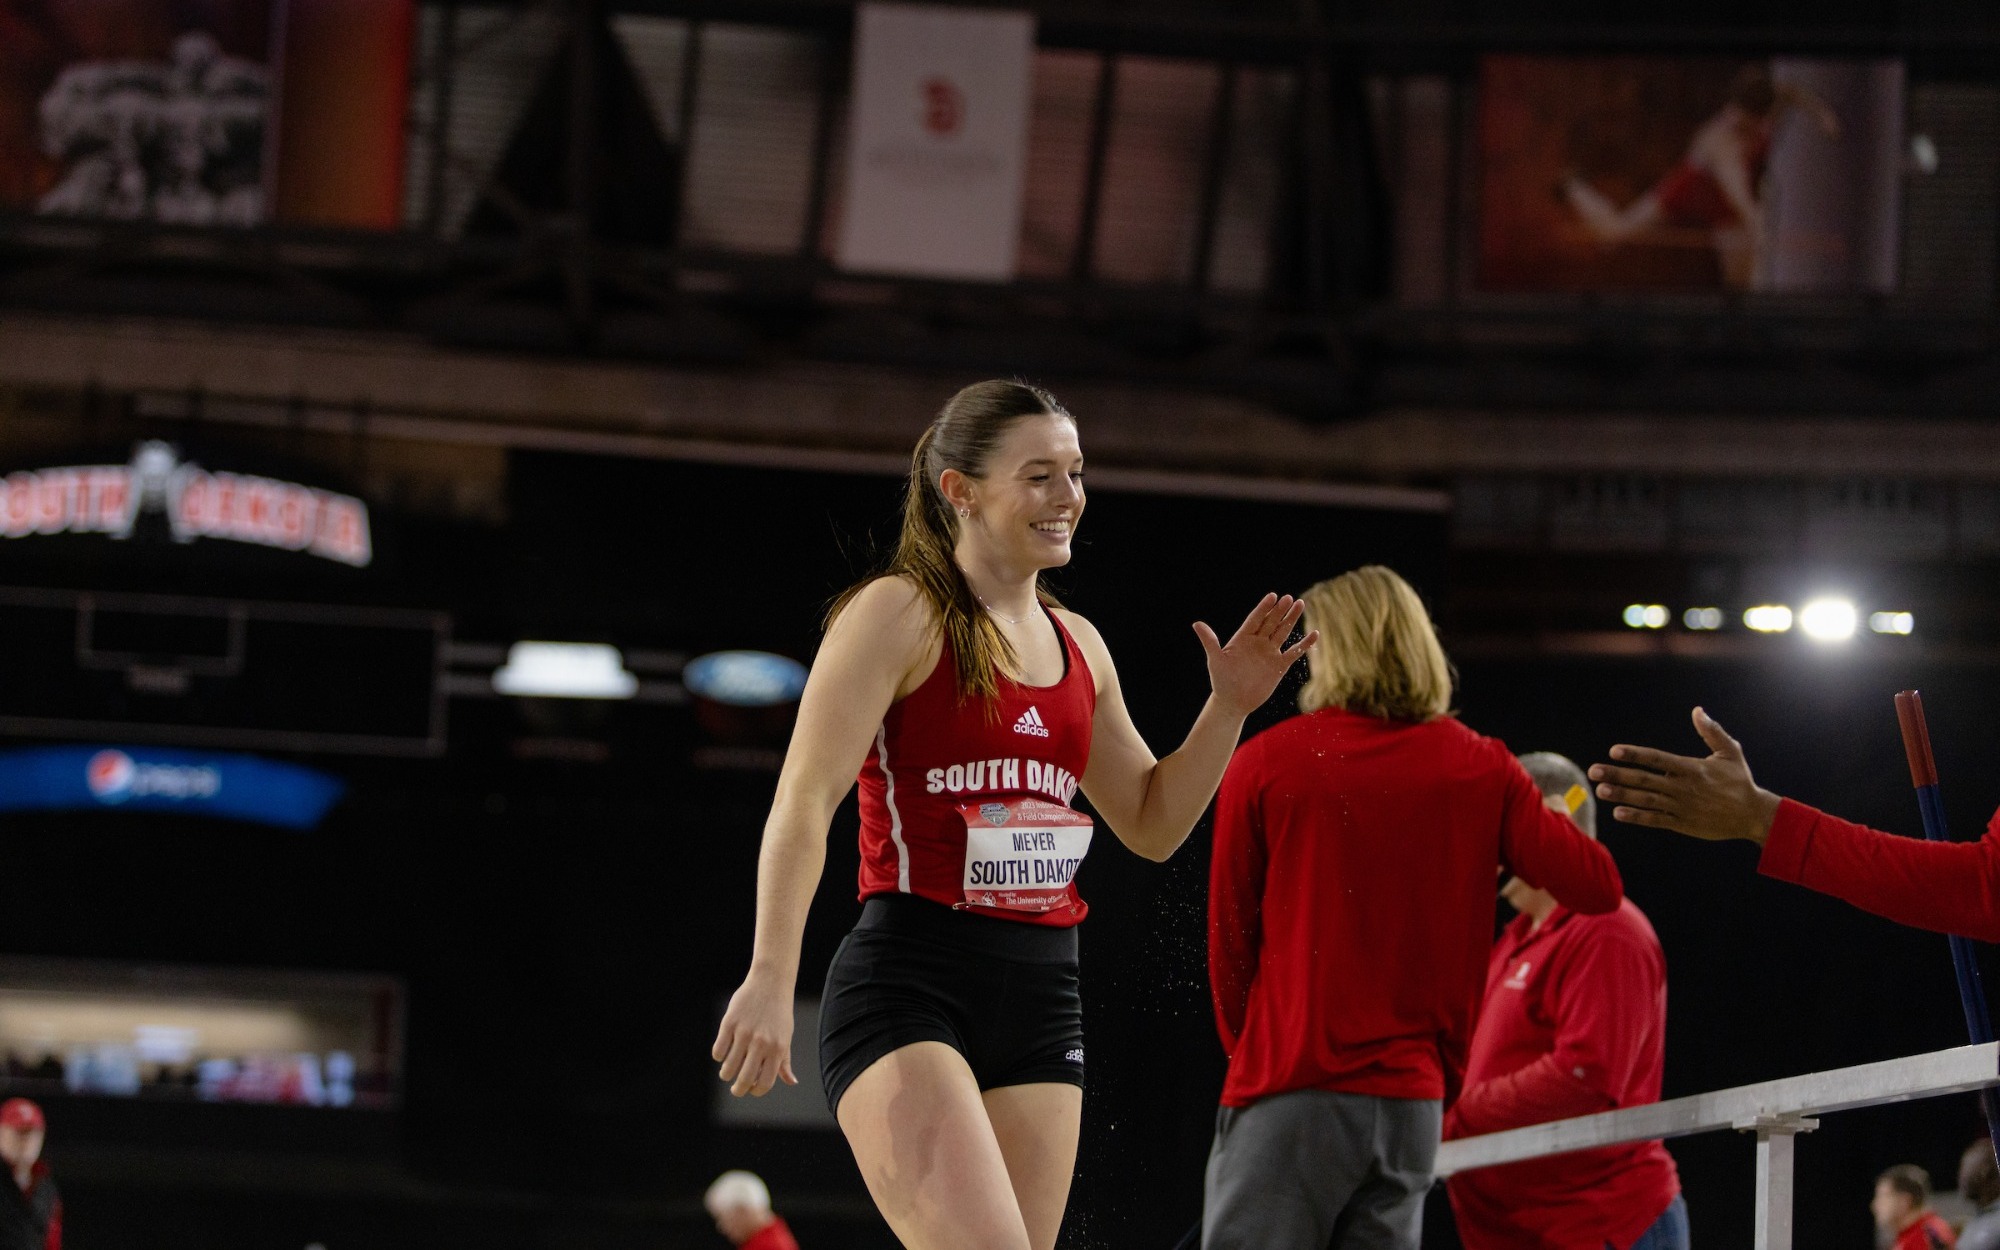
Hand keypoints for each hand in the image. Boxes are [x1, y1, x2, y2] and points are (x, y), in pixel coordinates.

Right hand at [711, 972, 797, 1096]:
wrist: (770, 982)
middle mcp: (761, 1043)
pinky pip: (718, 1051)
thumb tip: (791, 1082)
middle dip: (738, 1090)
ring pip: (728, 1067)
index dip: (756, 1091)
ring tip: (728, 1071)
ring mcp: (744, 1033)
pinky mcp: (729, 1023)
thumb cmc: (779, 1013)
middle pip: (744, 1079)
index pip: (765, 1083)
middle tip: (735, 1089)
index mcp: (777, 1049)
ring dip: (726, 1073)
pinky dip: (719, 1056)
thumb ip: (785, 1061)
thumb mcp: (786, 1037)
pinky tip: (723, 1052)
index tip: (751, 1089)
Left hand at [1194, 593, 1319, 719]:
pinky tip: (1314, 634)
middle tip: (1289, 598)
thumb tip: (1196, 623)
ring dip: (1291, 619)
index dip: (1264, 608)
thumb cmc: (1221, 681)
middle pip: (1271, 622)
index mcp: (1243, 638)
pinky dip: (1304, 644)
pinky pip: (1294, 653)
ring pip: (1283, 632)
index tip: (1272, 596)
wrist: (1233, 702)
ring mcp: (1269, 653)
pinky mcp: (1279, 666)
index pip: (1255, 619)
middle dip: (1280, 610)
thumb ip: (1209, 641)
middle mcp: (1258, 643)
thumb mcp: (1215, 659)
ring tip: (1300, 604)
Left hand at [1588, 707, 1781, 844]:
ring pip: (1646, 800)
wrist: (1753, 815)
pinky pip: (1656, 820)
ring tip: (1601, 790)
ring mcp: (1681, 807)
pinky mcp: (1683, 824)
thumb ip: (1712, 732)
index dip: (1635, 754)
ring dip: (1622, 794)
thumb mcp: (1730, 753)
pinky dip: (1637, 817)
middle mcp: (1683, 787)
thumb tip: (1698, 710)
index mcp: (1692, 768)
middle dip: (1618, 774)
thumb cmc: (1740, 781)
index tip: (1614, 751)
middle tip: (1593, 770)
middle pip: (1645, 779)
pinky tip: (1619, 813)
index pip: (1657, 758)